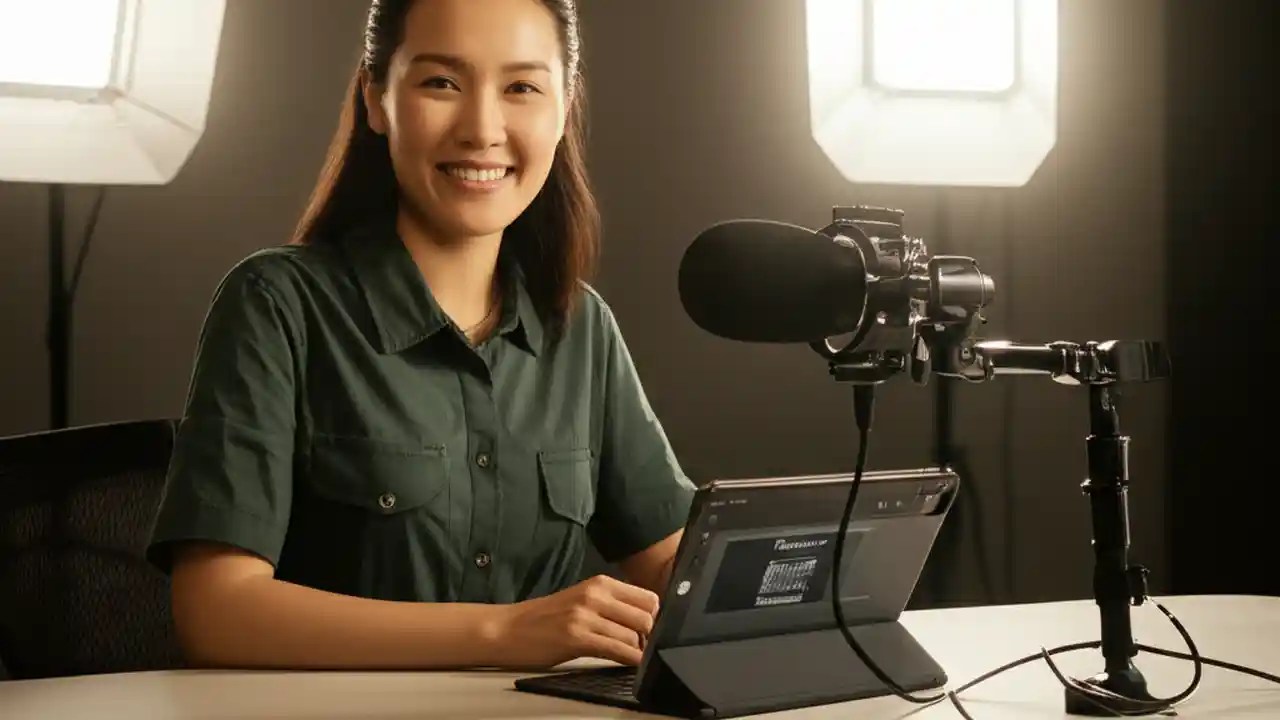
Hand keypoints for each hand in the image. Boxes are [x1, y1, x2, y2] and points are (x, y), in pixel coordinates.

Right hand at [492, 574, 659, 668]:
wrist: (508, 629)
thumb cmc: (545, 619)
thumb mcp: (583, 601)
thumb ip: (612, 605)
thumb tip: (646, 622)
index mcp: (600, 583)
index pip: (649, 598)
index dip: (656, 618)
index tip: (651, 633)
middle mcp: (595, 595)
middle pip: (647, 616)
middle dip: (650, 637)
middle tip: (642, 649)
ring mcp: (585, 615)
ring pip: (634, 635)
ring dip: (638, 651)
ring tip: (631, 658)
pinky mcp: (577, 637)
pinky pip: (618, 650)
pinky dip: (629, 660)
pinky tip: (628, 665)